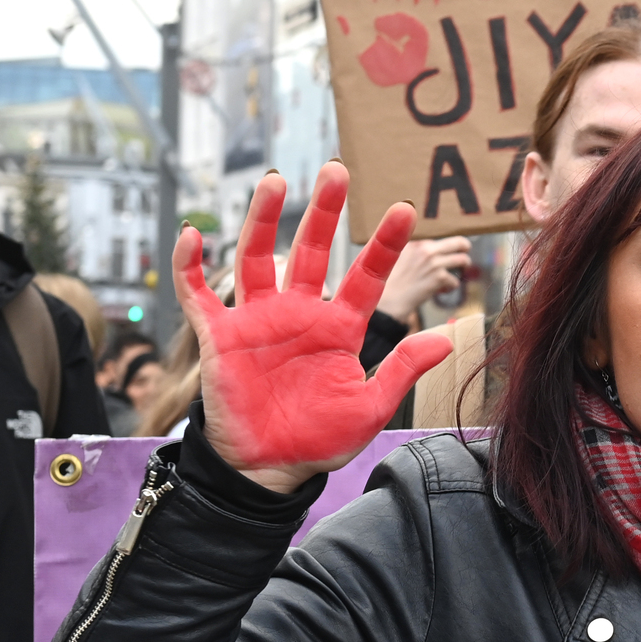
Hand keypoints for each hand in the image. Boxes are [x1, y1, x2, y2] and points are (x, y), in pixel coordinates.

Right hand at [174, 162, 454, 493]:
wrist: (269, 471)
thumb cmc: (321, 441)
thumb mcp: (370, 405)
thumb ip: (404, 368)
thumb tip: (449, 335)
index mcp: (339, 328)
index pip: (366, 276)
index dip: (385, 245)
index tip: (407, 210)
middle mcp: (299, 314)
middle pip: (311, 251)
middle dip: (323, 211)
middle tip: (338, 170)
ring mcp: (258, 322)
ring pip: (257, 257)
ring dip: (263, 218)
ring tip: (275, 180)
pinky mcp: (220, 337)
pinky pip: (200, 294)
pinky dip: (191, 265)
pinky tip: (192, 233)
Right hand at [377, 236, 473, 320]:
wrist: (388, 300)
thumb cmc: (388, 284)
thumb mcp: (394, 259)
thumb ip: (410, 252)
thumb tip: (426, 253)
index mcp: (415, 243)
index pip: (439, 239)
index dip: (444, 246)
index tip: (446, 250)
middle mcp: (426, 250)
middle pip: (458, 242)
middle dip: (464, 247)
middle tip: (466, 250)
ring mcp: (435, 263)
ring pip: (462, 260)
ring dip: (463, 266)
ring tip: (461, 270)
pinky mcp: (440, 278)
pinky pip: (455, 281)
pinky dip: (450, 287)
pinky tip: (441, 291)